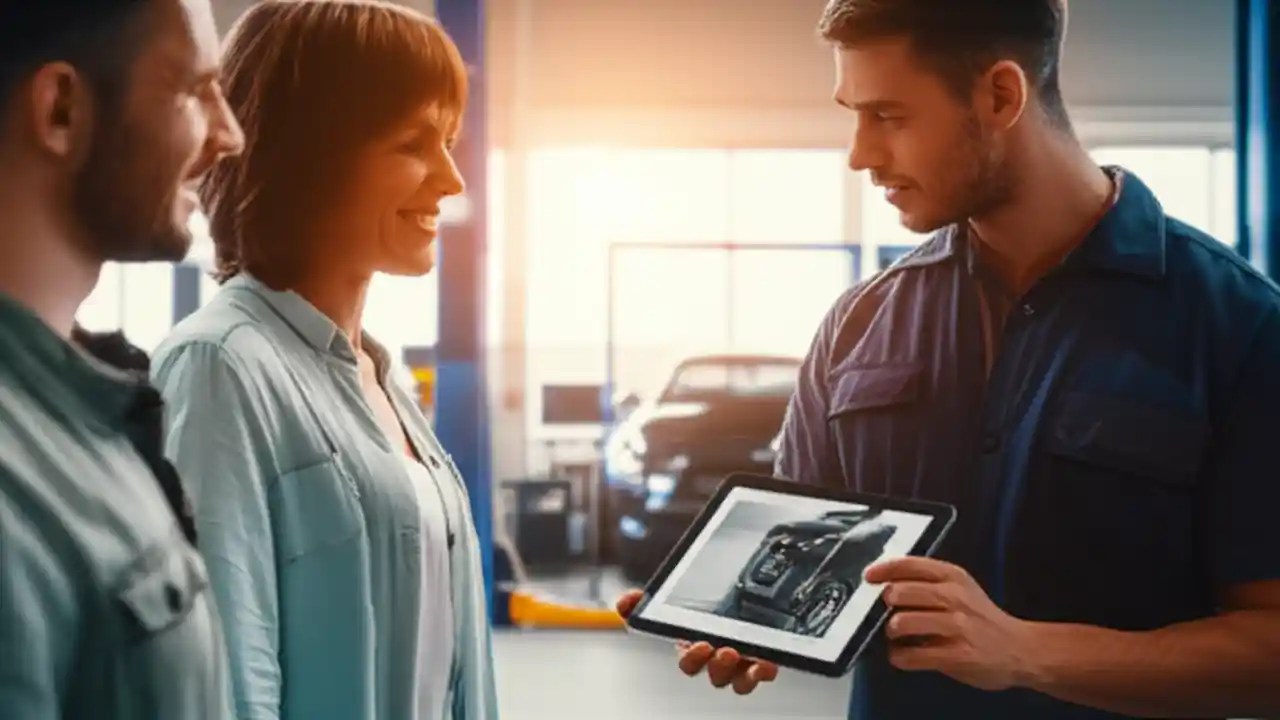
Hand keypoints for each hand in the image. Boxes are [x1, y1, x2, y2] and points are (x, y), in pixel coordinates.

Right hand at [616, 590, 779, 694]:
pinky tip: (769, 661)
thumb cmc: (697, 602)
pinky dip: (767, 670)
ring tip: (749, 658)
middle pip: (716, 675)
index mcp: (693, 647)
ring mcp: (741, 661)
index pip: (688, 664)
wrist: (733, 591)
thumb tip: (624, 604)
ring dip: (744, 676)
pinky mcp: (762, 657)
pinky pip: (764, 671)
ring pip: (740, 680)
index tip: (698, 644)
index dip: (692, 659)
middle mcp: (716, 658)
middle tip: (725, 651)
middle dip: (719, 667)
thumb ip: (644, 599)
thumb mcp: (670, 594)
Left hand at [865, 557, 1037, 691]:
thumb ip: (928, 582)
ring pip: (902, 622)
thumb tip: (885, 582)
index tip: (868, 577)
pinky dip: (899, 657)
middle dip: (885, 603)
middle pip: (900, 592)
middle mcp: (955, 598)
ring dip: (891, 631)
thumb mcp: (961, 588)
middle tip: (886, 612)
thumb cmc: (981, 618)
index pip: (910, 564)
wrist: (1019, 649)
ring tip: (896, 635)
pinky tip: (902, 656)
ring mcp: (957, 627)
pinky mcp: (957, 655)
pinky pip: (913, 656)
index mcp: (953, 576)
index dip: (884, 569)